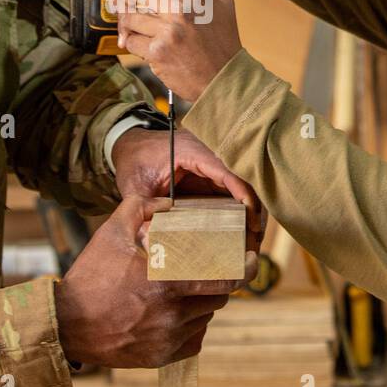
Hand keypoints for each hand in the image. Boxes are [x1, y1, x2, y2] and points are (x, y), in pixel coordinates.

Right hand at [53, 196, 256, 368]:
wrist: (66, 326)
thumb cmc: (89, 277)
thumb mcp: (110, 233)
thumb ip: (141, 206)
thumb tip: (168, 200)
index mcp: (165, 283)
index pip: (223, 280)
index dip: (244, 269)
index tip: (252, 259)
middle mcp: (172, 315)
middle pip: (218, 298)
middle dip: (218, 282)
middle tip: (210, 270)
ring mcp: (168, 340)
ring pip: (206, 318)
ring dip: (202, 302)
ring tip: (184, 289)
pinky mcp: (162, 357)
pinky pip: (194, 340)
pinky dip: (192, 325)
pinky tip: (176, 312)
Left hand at [111, 127, 264, 251]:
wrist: (129, 147)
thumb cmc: (133, 162)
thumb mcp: (135, 187)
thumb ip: (144, 210)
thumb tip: (151, 239)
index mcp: (191, 151)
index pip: (227, 170)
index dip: (244, 193)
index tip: (252, 218)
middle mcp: (206, 154)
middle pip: (240, 178)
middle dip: (252, 207)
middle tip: (256, 236)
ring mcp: (209, 164)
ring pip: (239, 185)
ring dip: (248, 209)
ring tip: (253, 238)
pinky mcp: (208, 174)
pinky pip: (229, 189)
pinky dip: (238, 207)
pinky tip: (242, 229)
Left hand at [117, 0, 241, 101]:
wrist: (223, 80)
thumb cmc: (223, 40)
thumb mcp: (224, 2)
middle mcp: (180, 9)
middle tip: (130, 0)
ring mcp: (167, 32)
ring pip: (130, 16)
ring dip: (131, 22)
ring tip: (141, 25)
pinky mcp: (157, 53)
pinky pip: (132, 40)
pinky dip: (134, 43)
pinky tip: (145, 44)